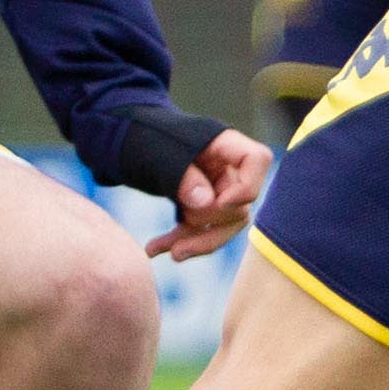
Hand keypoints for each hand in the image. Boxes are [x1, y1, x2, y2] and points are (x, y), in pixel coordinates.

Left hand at [148, 130, 268, 260]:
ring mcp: (216, 189)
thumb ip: (184, 176)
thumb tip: (207, 202)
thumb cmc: (147, 138)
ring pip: (223, 226)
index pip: (257, 160)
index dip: (247, 187)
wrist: (130, 142)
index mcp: (223, 145)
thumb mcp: (160, 153)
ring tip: (163, 251)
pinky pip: (200, 230)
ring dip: (195, 242)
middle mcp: (226, 168)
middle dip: (210, 221)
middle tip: (182, 215)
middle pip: (240, 205)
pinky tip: (153, 249)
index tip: (220, 203)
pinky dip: (178, 240)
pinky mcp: (200, 207)